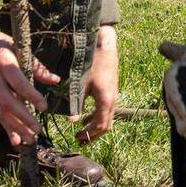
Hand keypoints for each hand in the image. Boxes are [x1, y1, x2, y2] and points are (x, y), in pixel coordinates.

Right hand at [0, 26, 58, 146]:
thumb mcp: (16, 47)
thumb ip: (35, 66)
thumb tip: (55, 80)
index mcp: (3, 63)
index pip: (18, 82)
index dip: (31, 96)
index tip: (44, 107)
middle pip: (8, 101)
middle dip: (23, 118)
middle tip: (37, 130)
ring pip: (1, 112)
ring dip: (16, 128)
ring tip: (30, 140)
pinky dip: (6, 128)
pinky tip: (15, 140)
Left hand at [71, 25, 117, 144]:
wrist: (104, 46)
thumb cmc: (92, 63)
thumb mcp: (81, 83)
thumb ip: (76, 103)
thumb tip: (72, 121)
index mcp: (106, 100)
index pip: (100, 125)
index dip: (89, 134)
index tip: (77, 137)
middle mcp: (113, 100)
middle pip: (106, 126)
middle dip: (93, 135)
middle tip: (79, 140)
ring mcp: (114, 96)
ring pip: (107, 118)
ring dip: (95, 127)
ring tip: (82, 133)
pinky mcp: (111, 92)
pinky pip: (106, 110)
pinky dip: (97, 117)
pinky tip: (85, 118)